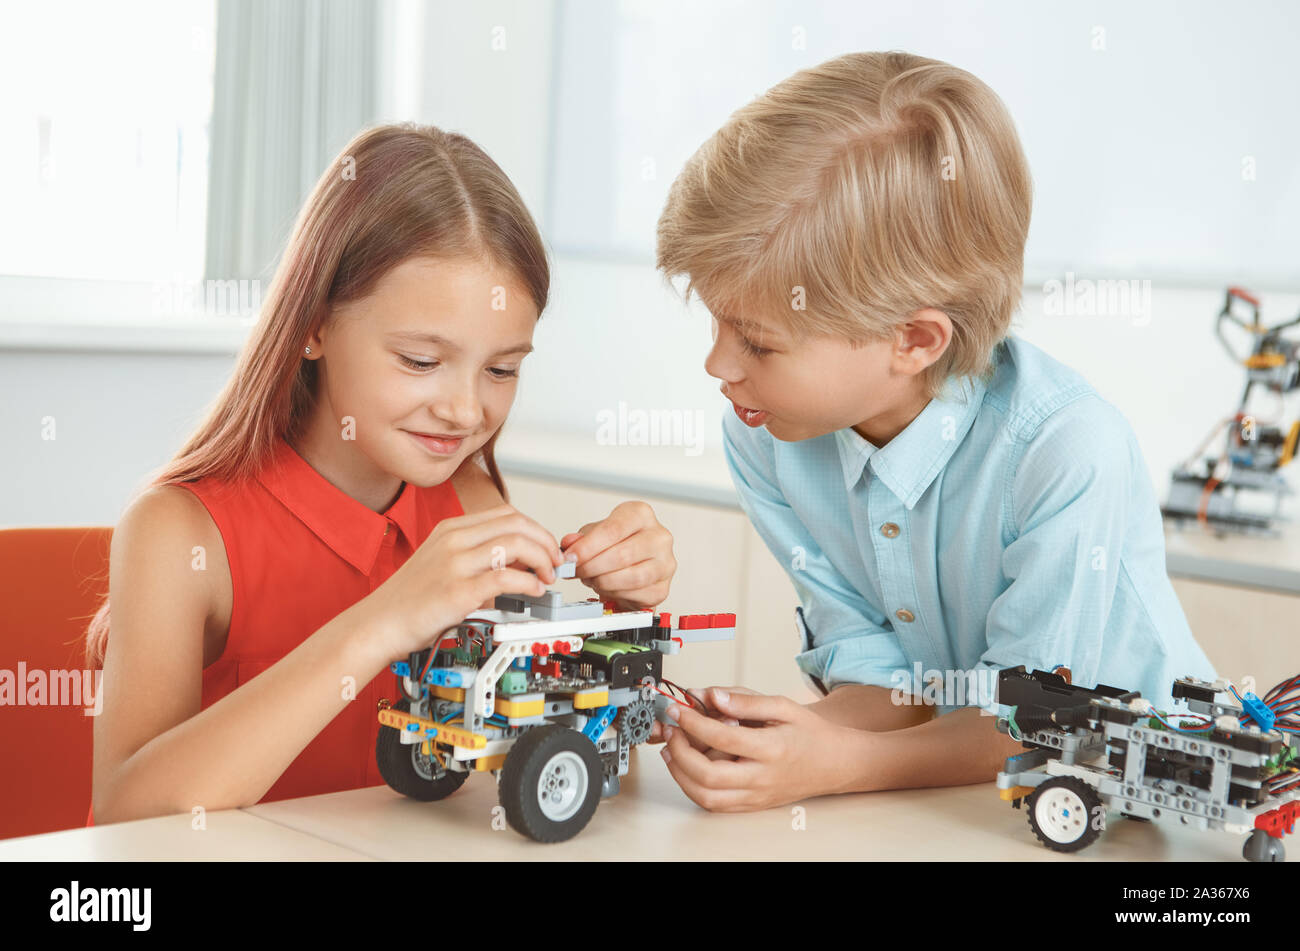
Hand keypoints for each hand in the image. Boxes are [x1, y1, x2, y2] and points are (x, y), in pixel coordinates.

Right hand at [362, 504, 562, 657]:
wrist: (378, 624)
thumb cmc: (409, 599)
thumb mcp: (440, 561)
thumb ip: (473, 554)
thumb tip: (516, 558)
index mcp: (450, 529)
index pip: (506, 514)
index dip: (535, 528)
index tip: (546, 546)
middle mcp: (454, 540)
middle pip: (516, 523)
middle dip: (545, 540)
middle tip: (555, 560)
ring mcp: (455, 564)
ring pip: (516, 544)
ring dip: (542, 559)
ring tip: (547, 576)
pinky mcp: (458, 591)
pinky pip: (507, 577)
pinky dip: (530, 582)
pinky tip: (534, 590)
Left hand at [559, 500, 675, 608]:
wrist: (633, 565)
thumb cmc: (617, 545)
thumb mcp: (594, 534)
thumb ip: (581, 538)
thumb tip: (570, 544)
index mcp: (641, 515)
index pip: (614, 529)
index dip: (588, 547)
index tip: (571, 557)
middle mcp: (659, 537)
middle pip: (622, 555)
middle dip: (592, 566)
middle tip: (577, 571)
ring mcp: (665, 563)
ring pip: (631, 577)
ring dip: (603, 582)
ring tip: (591, 579)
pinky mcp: (662, 588)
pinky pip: (635, 595)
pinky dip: (615, 594)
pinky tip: (606, 588)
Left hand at [657, 688, 858, 811]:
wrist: (834, 763)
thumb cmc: (810, 734)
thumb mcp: (782, 706)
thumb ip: (745, 700)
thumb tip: (711, 695)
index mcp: (772, 748)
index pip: (722, 737)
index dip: (693, 722)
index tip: (678, 709)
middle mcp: (763, 777)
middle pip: (708, 775)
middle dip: (680, 752)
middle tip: (671, 731)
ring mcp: (757, 796)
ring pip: (707, 797)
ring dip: (681, 774)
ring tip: (672, 750)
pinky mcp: (753, 805)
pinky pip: (716, 805)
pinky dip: (694, 788)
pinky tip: (687, 768)